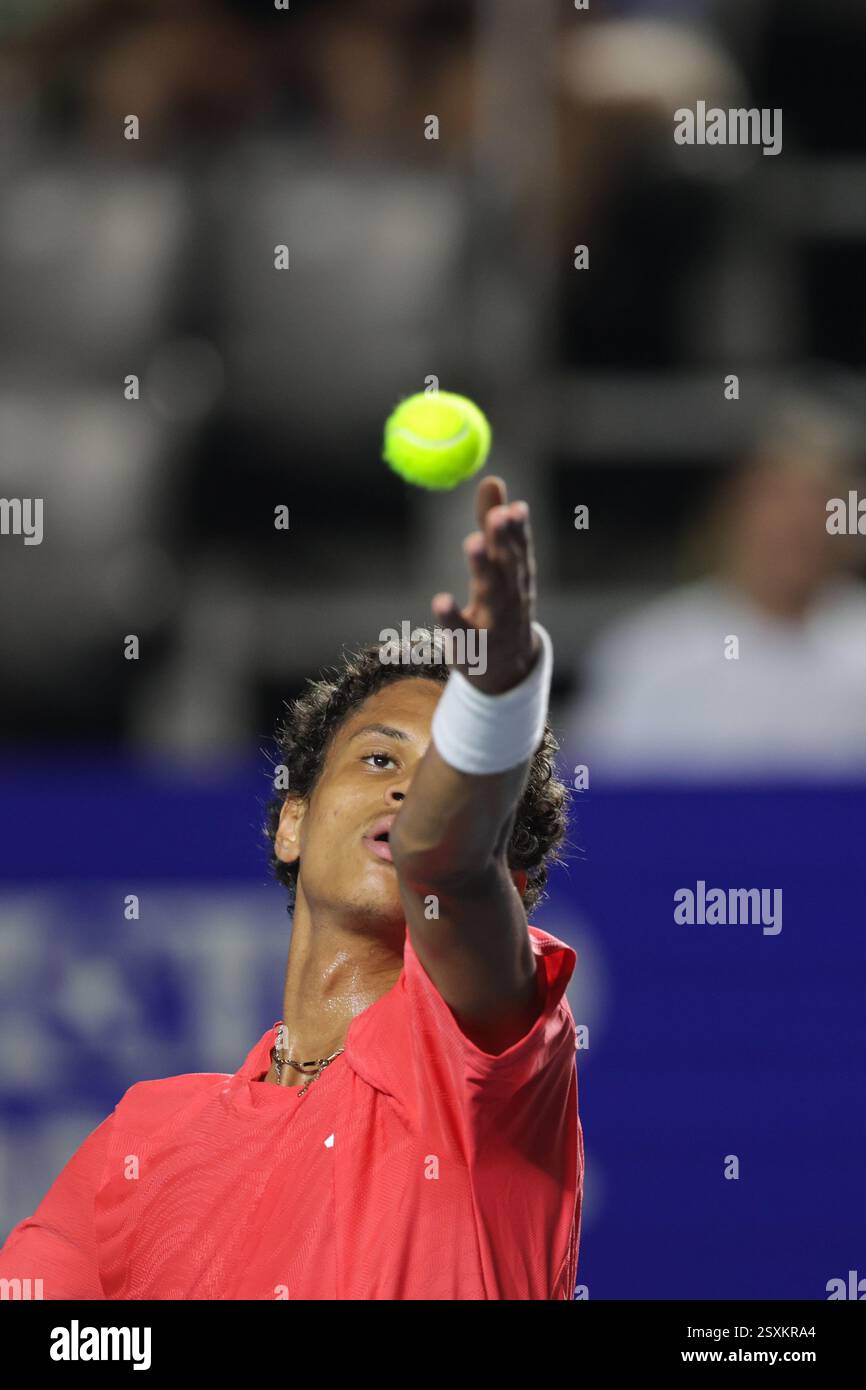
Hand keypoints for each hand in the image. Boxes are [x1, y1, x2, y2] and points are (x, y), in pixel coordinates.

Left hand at [431, 476, 539, 693]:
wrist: (508, 669)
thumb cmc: (502, 608)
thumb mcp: (501, 569)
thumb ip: (493, 526)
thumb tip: (493, 480)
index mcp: (518, 578)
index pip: (520, 550)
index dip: (518, 529)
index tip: (514, 507)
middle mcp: (511, 598)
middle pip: (508, 567)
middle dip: (504, 541)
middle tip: (497, 516)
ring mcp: (495, 624)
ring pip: (491, 594)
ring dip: (483, 568)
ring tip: (472, 542)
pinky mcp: (474, 647)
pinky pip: (462, 631)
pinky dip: (452, 617)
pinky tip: (440, 600)